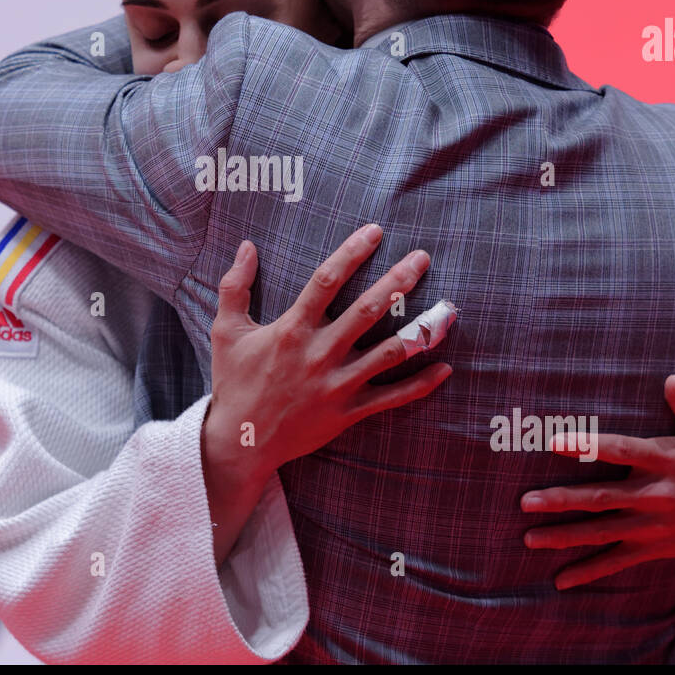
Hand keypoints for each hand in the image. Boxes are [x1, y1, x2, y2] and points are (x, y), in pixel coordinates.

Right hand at [201, 224, 453, 564]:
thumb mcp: (226, 330)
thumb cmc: (234, 383)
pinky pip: (392, 398)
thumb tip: (247, 246)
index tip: (375, 231)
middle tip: (423, 258)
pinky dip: (420, 385)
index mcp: (292, 329)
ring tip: (448, 310)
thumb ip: (235, 285)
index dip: (352, 252)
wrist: (240, 443)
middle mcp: (319, 353)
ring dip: (421, 330)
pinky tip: (445, 368)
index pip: (326, 280)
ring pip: (389, 353)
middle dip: (398, 280)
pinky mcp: (348, 412)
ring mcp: (337, 384)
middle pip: (368, 310)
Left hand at [520, 375, 674, 588]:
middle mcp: (656, 496)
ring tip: (529, 538)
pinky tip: (561, 580)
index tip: (554, 443)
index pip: (621, 450)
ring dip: (564, 536)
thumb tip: (671, 380)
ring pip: (602, 533)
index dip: (589, 446)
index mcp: (666, 461)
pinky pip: (617, 562)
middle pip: (602, 498)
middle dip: (562, 500)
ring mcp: (653, 527)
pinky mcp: (654, 548)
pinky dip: (589, 572)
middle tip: (525, 501)